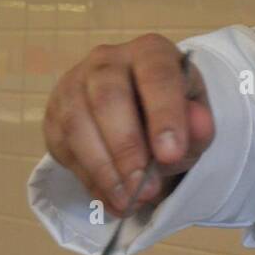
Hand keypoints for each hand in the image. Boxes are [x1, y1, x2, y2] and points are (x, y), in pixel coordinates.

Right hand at [43, 34, 213, 216]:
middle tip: (146, 188)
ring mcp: (74, 84)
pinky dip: (89, 178)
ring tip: (129, 201)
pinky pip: (63, 147)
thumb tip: (199, 125)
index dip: (163, 115)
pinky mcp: (54, 114)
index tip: (171, 154)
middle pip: (108, 98)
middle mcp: (107, 60)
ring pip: (77, 124)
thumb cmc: (172, 115)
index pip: (156, 75)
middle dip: (127, 149)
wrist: (141, 117)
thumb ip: (200, 126)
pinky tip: (112, 199)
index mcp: (150, 52)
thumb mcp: (196, 121)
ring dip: (104, 170)